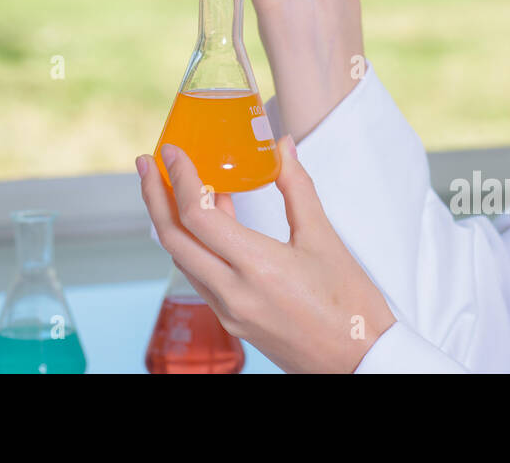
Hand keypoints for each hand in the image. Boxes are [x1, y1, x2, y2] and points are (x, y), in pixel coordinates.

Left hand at [136, 136, 395, 373]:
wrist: (361, 362)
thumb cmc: (352, 306)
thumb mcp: (324, 239)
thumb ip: (297, 188)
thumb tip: (283, 148)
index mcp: (256, 267)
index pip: (196, 215)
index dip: (179, 178)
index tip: (172, 151)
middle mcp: (233, 293)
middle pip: (172, 238)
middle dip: (154, 196)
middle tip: (148, 163)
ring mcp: (229, 313)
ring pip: (183, 259)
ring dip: (172, 221)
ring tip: (176, 185)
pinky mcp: (233, 323)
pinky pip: (200, 277)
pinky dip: (195, 245)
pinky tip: (211, 223)